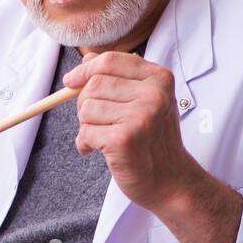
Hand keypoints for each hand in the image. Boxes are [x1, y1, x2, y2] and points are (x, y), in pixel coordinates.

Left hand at [62, 52, 241, 242]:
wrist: (171, 181)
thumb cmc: (153, 140)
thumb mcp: (146, 101)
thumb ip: (119, 78)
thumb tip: (85, 61)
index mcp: (159, 78)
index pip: (110, 60)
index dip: (85, 70)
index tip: (71, 81)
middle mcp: (153, 94)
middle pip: (93, 84)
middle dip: (85, 104)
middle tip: (99, 122)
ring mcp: (140, 116)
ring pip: (86, 108)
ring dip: (87, 126)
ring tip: (105, 137)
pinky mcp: (124, 139)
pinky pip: (85, 132)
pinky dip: (86, 144)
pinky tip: (100, 151)